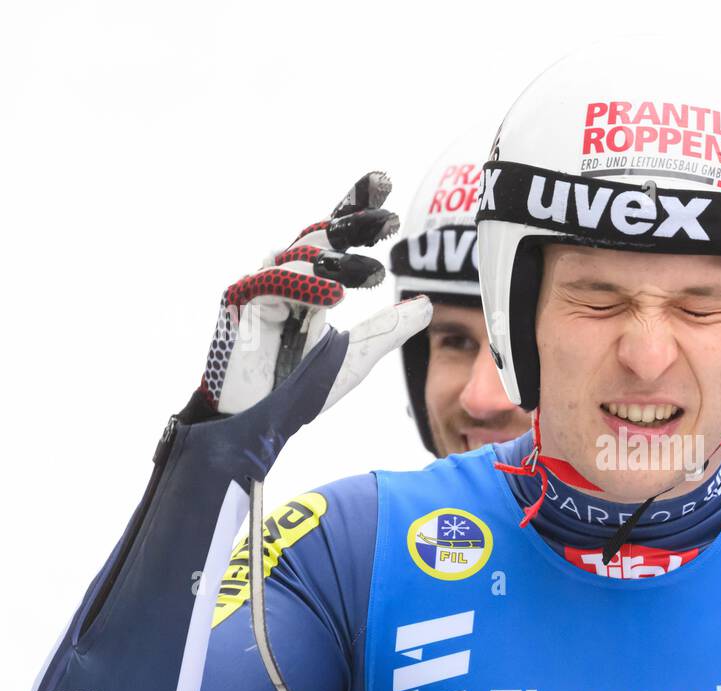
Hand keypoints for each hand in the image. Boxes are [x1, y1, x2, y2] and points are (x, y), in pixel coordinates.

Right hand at [196, 172, 431, 417]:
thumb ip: (391, 328)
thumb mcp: (360, 355)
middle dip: (352, 222)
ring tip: (373, 274)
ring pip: (298, 256)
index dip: (356, 208)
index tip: (385, 184)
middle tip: (389, 220)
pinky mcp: (239, 307)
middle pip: (318, 236)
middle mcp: (284, 279)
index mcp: (310, 284)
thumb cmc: (300, 388)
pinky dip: (303, 287)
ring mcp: (259, 290)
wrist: (260, 423)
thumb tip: (428, 305)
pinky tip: (333, 295)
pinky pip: (271, 285)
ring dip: (337, 262)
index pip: (335, 237)